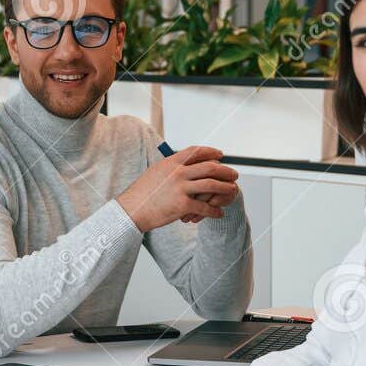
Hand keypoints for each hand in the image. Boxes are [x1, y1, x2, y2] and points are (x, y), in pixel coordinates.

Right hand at [116, 145, 239, 230]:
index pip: (196, 151)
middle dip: (225, 170)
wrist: (131, 210)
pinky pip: (205, 207)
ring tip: (232, 190)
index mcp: (171, 162)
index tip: (220, 154)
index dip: (211, 151)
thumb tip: (186, 163)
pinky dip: (215, 211)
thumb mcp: (156, 172)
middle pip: (210, 167)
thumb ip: (171, 166)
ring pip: (212, 185)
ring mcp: (180, 189)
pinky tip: (219, 213)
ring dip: (225, 188)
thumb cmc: (143, 193)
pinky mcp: (182, 206)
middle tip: (234, 174)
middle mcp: (177, 173)